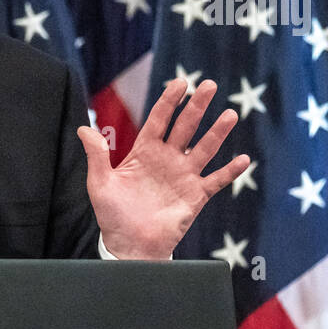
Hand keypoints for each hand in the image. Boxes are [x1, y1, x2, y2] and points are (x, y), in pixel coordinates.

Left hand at [76, 79, 249, 259]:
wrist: (129, 245)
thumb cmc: (113, 215)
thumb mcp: (100, 183)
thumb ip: (96, 155)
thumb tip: (83, 128)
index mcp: (144, 152)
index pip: (159, 120)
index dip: (169, 101)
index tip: (180, 83)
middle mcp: (167, 160)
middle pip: (185, 127)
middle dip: (196, 106)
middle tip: (210, 86)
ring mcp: (183, 176)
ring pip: (204, 149)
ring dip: (217, 132)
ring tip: (230, 114)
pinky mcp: (195, 196)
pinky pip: (216, 181)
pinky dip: (229, 171)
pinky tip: (243, 159)